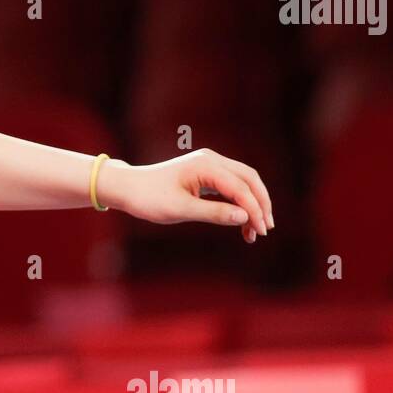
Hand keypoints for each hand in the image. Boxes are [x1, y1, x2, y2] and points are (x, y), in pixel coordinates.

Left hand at [103, 149, 273, 242]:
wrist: (127, 188)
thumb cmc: (149, 198)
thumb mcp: (180, 210)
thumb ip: (213, 213)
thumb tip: (245, 217)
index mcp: (206, 165)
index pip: (241, 188)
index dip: (254, 210)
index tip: (259, 232)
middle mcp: (211, 160)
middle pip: (249, 179)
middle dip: (260, 204)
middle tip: (264, 230)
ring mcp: (209, 165)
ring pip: (243, 182)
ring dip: (251, 204)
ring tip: (253, 232)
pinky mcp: (205, 173)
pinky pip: (230, 186)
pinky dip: (239, 203)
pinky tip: (240, 222)